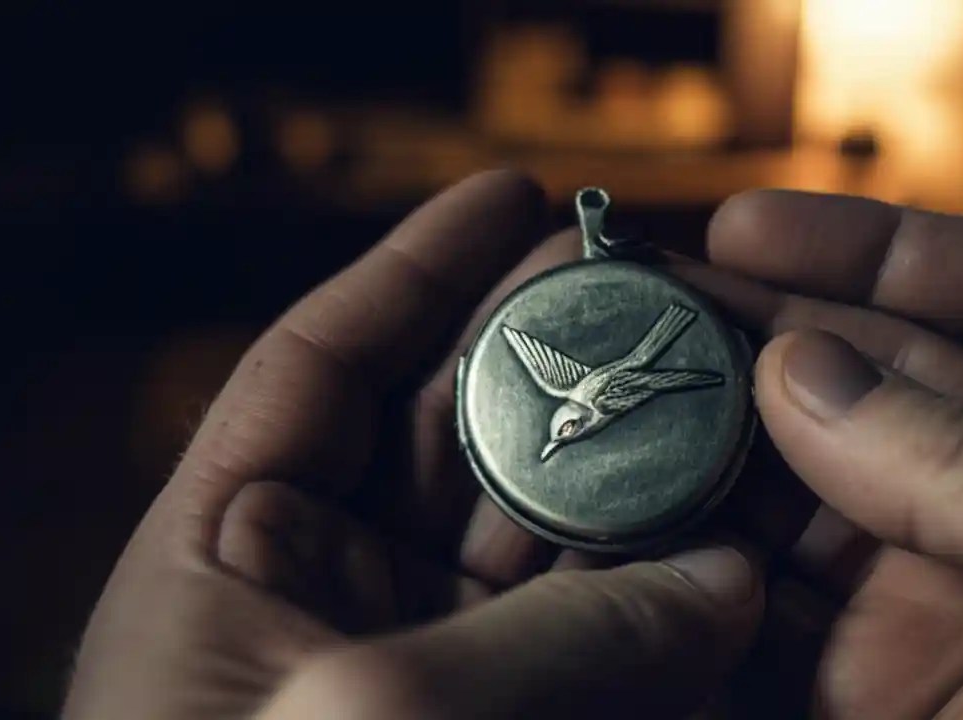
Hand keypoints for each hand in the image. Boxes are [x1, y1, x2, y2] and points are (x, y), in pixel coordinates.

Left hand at [63, 171, 762, 719]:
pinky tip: (728, 532)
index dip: (415, 268)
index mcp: (234, 554)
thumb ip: (562, 641)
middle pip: (452, 430)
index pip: (321, 364)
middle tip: (653, 286)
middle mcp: (329, 598)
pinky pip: (592, 637)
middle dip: (551, 353)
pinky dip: (659, 590)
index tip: (511, 200)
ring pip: (540, 532)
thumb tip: (726, 583)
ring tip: (716, 389)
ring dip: (625, 465)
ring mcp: (425, 669)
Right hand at [677, 191, 962, 718]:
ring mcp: (934, 606)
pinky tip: (631, 544)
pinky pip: (755, 627)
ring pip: (787, 502)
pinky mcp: (869, 700)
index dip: (865, 247)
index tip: (746, 229)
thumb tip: (811, 373)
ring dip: (697, 459)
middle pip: (858, 386)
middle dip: (746, 341)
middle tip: (637, 315)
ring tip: (607, 418)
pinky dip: (690, 587)